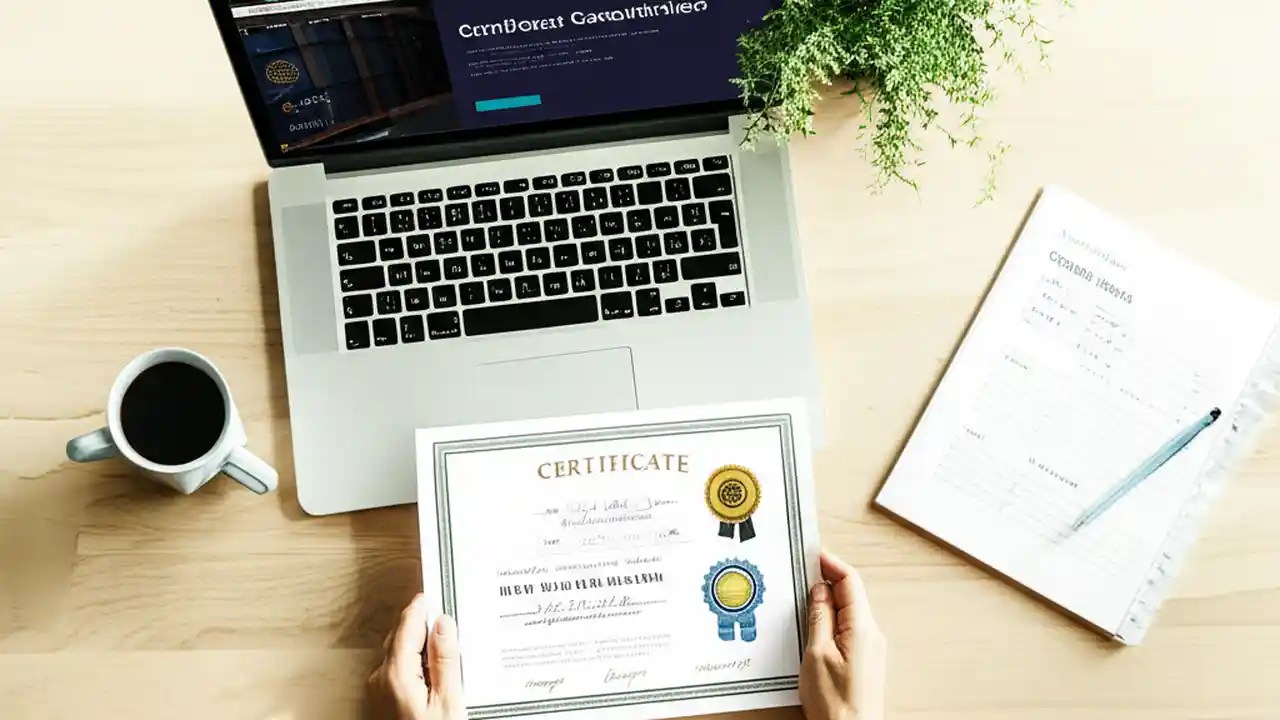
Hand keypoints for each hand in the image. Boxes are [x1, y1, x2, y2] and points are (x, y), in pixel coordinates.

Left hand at [367, 594, 463, 719]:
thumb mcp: (447, 701)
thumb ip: (444, 661)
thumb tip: (443, 625)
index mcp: (395, 673)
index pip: (407, 625)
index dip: (422, 607)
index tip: (433, 594)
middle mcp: (381, 678)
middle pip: (401, 636)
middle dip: (422, 624)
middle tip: (443, 615)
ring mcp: (378, 689)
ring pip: (398, 651)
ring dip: (418, 643)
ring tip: (440, 643)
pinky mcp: (382, 699)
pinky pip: (397, 667)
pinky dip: (413, 660)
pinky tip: (430, 668)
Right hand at [800, 551, 886, 719]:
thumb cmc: (835, 705)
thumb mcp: (816, 654)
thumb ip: (819, 617)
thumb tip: (819, 590)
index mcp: (862, 628)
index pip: (850, 582)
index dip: (831, 563)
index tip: (814, 552)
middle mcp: (872, 635)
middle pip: (851, 594)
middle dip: (827, 579)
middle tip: (802, 571)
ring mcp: (870, 648)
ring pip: (849, 611)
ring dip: (828, 600)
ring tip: (803, 597)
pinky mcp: (864, 660)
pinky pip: (849, 628)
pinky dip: (832, 618)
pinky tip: (815, 624)